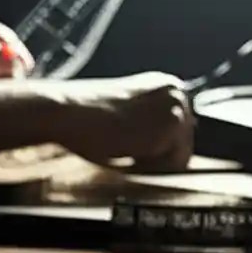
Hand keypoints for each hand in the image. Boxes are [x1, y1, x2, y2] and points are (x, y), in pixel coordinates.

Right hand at [54, 72, 194, 171]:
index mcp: (165, 85)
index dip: (155, 146)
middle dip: (155, 154)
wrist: (68, 112)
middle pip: (183, 144)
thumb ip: (150, 122)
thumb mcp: (126, 111)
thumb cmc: (85, 115)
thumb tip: (162, 146)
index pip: (179, 130)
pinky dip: (148, 168)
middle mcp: (177, 92)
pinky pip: (170, 168)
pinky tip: (124, 152)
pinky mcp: (170, 127)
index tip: (130, 144)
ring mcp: (176, 109)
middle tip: (124, 148)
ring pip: (178, 157)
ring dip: (151, 162)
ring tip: (122, 149)